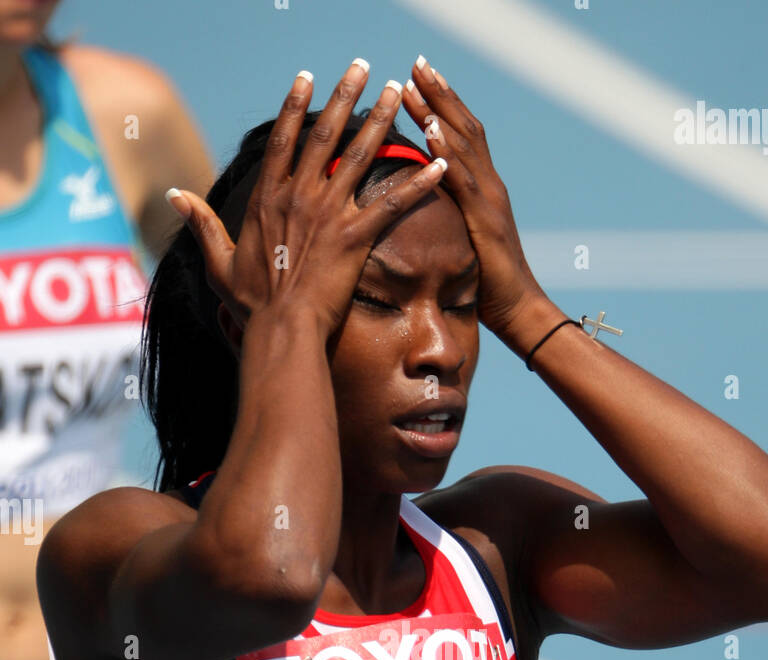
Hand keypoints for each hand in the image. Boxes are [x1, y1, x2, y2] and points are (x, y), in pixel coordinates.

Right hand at [166, 59, 446, 337]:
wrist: (281, 330)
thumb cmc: (251, 305)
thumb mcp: (218, 262)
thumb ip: (200, 224)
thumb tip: (173, 194)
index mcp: (267, 199)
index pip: (283, 140)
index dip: (295, 105)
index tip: (307, 76)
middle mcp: (299, 197)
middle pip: (325, 134)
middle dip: (346, 96)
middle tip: (363, 68)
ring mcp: (328, 214)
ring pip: (360, 156)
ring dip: (383, 121)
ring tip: (399, 93)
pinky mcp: (355, 237)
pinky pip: (392, 204)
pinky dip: (418, 183)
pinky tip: (440, 164)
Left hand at [401, 57, 546, 346]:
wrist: (519, 311)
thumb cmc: (489, 286)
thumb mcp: (466, 243)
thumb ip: (452, 219)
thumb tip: (424, 209)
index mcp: (483, 189)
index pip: (462, 136)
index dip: (442, 105)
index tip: (418, 79)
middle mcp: (490, 185)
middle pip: (464, 127)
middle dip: (439, 94)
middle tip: (416, 63)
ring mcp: (491, 200)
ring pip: (463, 144)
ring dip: (437, 110)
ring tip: (415, 84)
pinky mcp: (487, 220)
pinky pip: (463, 179)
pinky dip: (446, 151)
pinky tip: (429, 130)